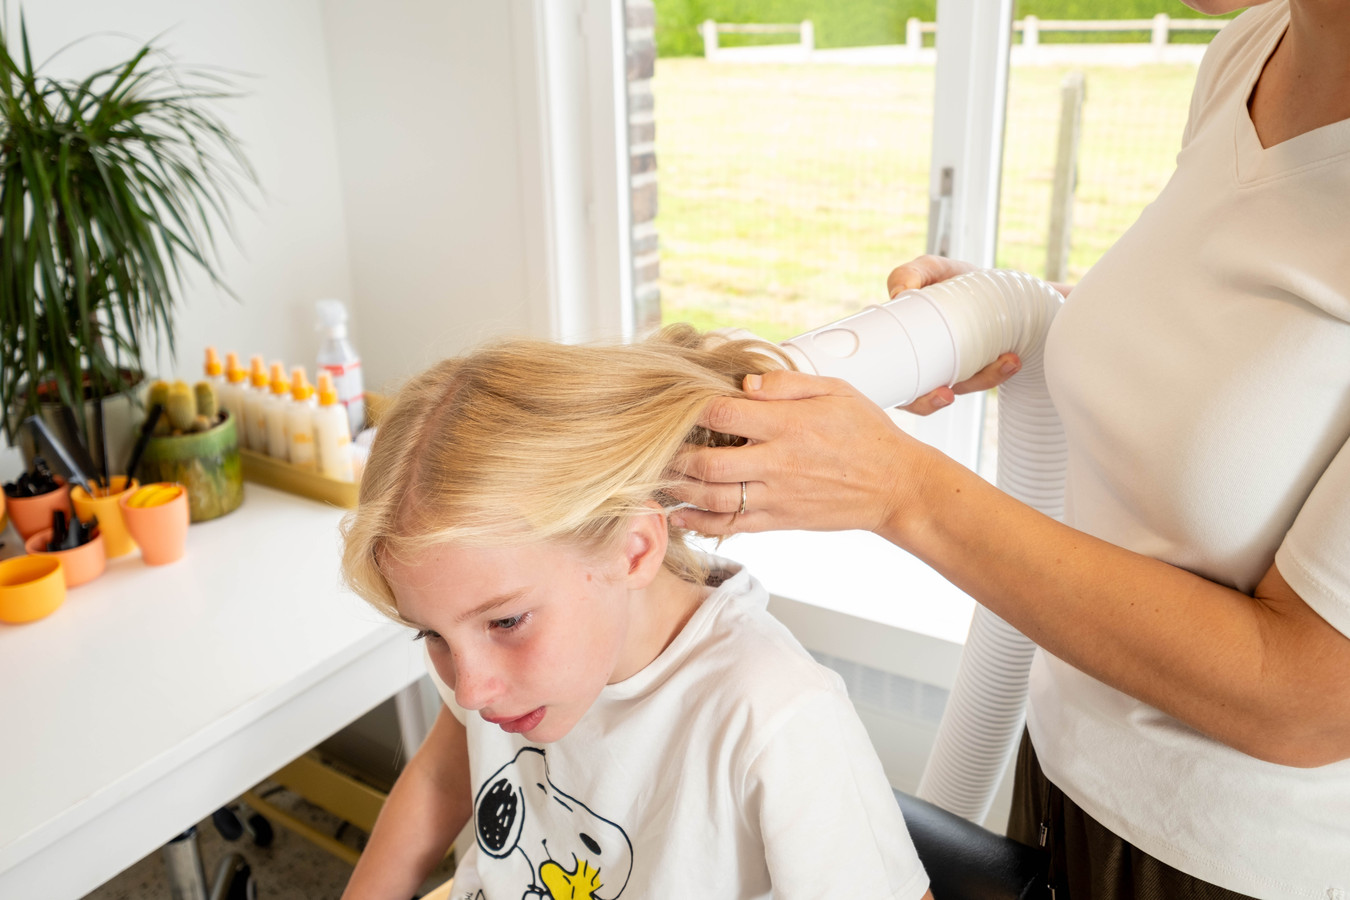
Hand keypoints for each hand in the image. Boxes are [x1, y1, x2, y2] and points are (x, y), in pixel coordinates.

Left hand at [671, 369, 935, 536]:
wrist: (896, 486)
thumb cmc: (867, 433)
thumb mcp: (836, 391)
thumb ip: (788, 383)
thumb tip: (746, 380)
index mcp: (789, 426)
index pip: (726, 415)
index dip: (693, 408)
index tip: (675, 403)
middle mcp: (778, 464)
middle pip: (709, 464)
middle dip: (674, 457)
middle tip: (651, 447)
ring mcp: (776, 497)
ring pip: (713, 499)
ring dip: (678, 490)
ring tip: (654, 478)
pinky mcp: (778, 521)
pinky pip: (730, 527)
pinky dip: (699, 524)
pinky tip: (677, 514)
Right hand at [885, 254, 1021, 414]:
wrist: (989, 279)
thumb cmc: (949, 278)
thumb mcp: (929, 269)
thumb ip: (909, 272)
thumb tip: (901, 292)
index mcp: (901, 350)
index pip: (894, 385)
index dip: (904, 398)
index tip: (919, 394)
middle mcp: (925, 366)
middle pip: (919, 399)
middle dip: (933, 403)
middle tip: (946, 394)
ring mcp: (954, 368)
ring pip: (960, 388)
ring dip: (982, 382)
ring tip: (1004, 363)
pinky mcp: (981, 365)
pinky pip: (986, 376)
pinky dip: (999, 371)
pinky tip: (1012, 360)